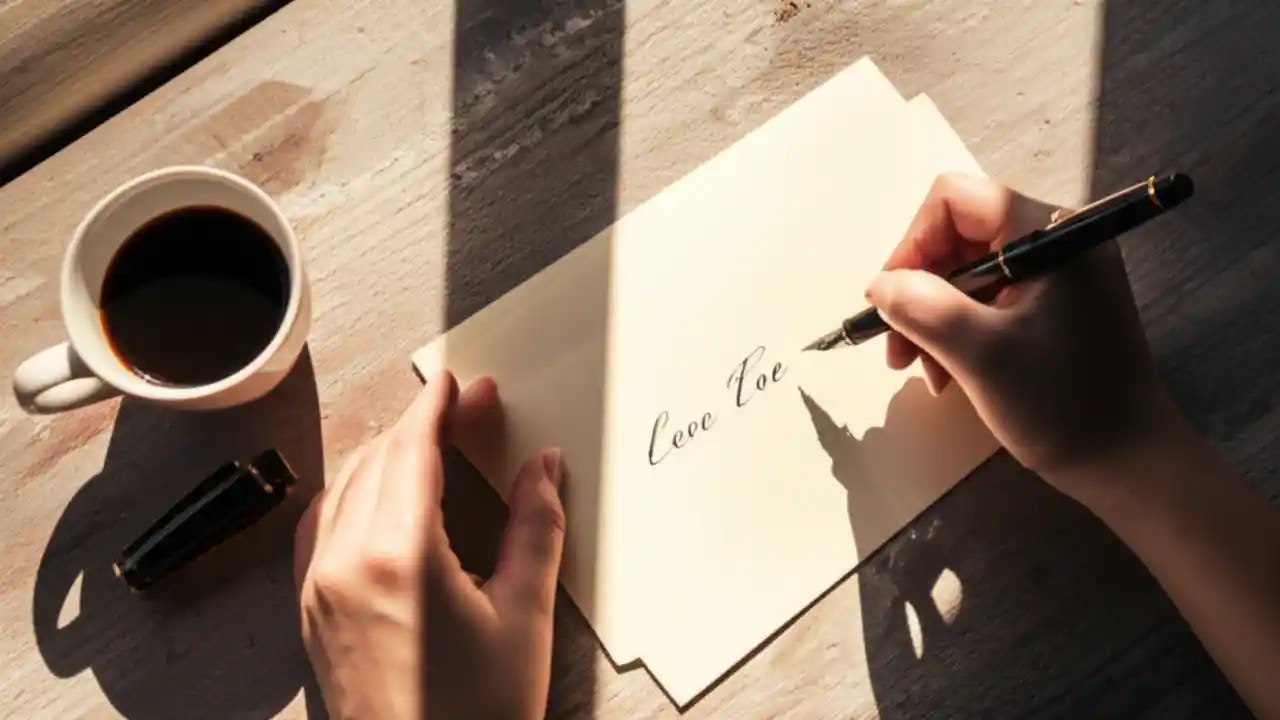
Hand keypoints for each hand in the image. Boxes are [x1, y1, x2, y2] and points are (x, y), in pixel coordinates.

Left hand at [294, 371, 565, 719]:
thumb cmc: (478, 714)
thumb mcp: (524, 616)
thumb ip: (538, 527)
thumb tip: (544, 466)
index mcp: (400, 558)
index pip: (414, 452)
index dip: (440, 408)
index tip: (460, 382)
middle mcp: (346, 565)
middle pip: (378, 461)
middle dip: (422, 425)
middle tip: (467, 411)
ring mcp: (320, 590)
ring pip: (345, 489)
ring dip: (387, 455)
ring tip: (431, 444)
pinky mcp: (312, 613)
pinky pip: (321, 527)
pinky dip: (353, 493)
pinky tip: (378, 493)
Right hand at [867, 173, 1174, 495]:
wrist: (1130, 465)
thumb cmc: (1063, 406)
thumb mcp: (981, 355)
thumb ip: (922, 308)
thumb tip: (880, 285)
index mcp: (1051, 235)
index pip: (956, 201)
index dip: (914, 244)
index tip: (893, 300)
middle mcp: (1057, 241)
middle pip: (958, 236)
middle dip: (919, 289)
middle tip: (897, 347)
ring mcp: (1059, 275)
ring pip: (968, 273)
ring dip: (933, 317)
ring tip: (924, 371)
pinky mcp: (1056, 306)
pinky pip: (989, 299)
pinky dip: (959, 331)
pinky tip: (950, 374)